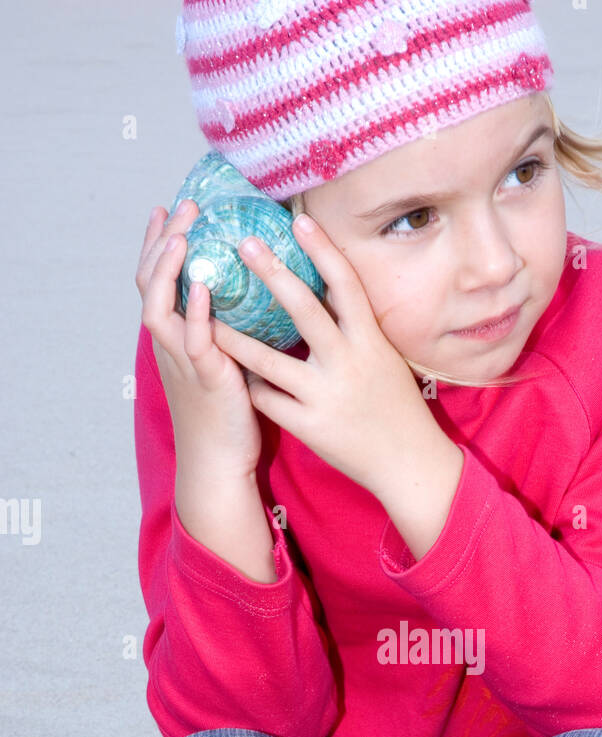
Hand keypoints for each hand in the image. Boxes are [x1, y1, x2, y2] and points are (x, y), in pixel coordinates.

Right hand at [136, 200, 261, 478]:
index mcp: (174, 337)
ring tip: (180, 235)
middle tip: (180, 206)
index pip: (157, 281)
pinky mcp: (204, 380)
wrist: (219, 463)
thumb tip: (250, 295)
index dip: (158, 244)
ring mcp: (182, 362)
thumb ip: (226, 329)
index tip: (168, 209)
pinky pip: (192, 341)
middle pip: (150, 283)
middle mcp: (170, 345)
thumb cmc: (228, 414)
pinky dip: (193, 312)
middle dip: (162, 241)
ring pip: (159, 307)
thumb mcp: (222, 361)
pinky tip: (201, 285)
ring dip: (168, 269)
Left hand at [208, 215, 446, 496]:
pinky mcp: (309, 427)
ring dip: (233, 337)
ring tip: (206, 316)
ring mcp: (325, 396)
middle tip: (244, 244)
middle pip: (304, 309)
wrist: (407, 463)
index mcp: (370, 342)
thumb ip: (355, 330)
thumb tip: (326, 289)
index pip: (346, 285)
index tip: (299, 220)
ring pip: (267, 360)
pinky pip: (267, 400)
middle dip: (272, 273)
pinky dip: (251, 386)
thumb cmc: (394, 407)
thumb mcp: (383, 360)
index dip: (323, 250)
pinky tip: (237, 376)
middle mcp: (347, 363)